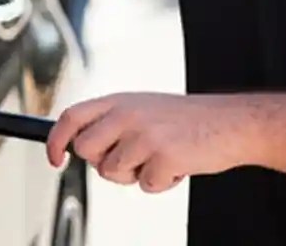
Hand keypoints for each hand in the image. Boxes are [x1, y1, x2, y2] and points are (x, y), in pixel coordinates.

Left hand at [46, 93, 243, 193]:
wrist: (231, 123)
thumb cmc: (187, 120)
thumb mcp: (143, 108)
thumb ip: (113, 122)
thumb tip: (81, 146)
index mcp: (120, 100)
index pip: (72, 116)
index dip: (55, 140)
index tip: (55, 160)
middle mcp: (127, 114)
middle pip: (86, 150)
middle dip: (102, 162)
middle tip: (131, 159)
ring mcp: (144, 134)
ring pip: (112, 173)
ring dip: (135, 174)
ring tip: (161, 157)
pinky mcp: (162, 156)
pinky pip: (145, 186)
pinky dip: (162, 183)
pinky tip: (178, 165)